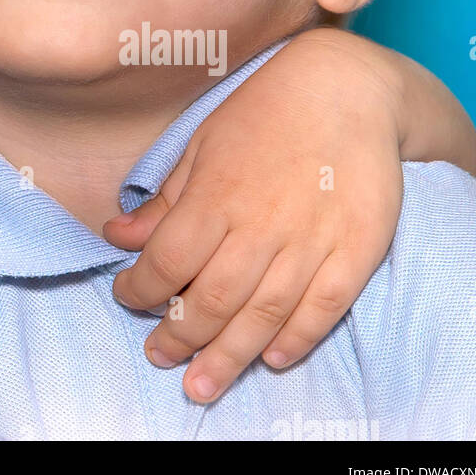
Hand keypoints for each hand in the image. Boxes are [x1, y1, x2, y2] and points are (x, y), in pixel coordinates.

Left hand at [103, 30, 406, 402]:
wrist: (347, 89)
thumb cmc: (264, 113)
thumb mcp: (200, 145)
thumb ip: (164, 201)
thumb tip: (118, 237)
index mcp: (215, 195)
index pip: (167, 262)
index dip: (140, 290)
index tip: (128, 298)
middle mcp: (261, 225)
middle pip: (212, 300)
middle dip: (179, 338)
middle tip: (160, 358)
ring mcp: (312, 241)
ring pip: (264, 316)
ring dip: (228, 357)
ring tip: (202, 384)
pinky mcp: (357, 250)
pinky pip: (324, 309)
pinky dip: (296, 339)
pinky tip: (270, 359)